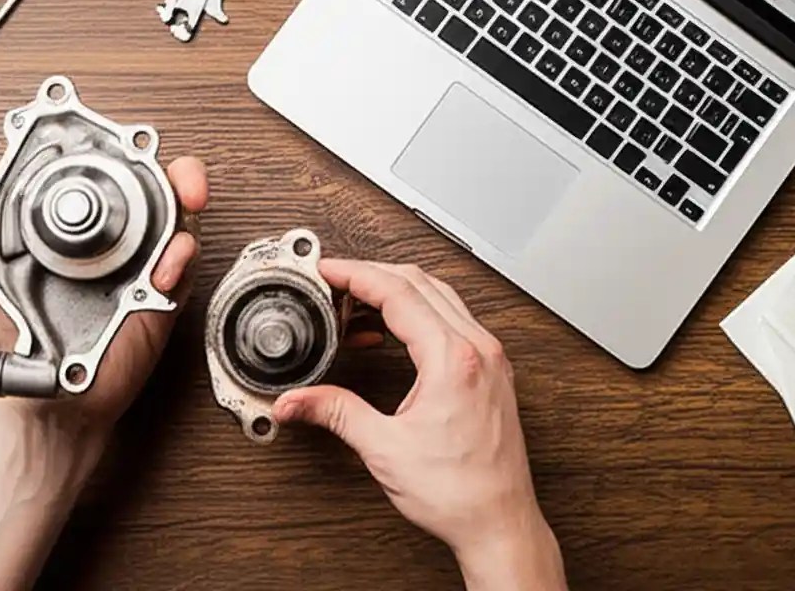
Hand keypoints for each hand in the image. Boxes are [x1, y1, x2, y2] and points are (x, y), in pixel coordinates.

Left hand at [0, 156, 208, 435]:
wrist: (50, 395)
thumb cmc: (33, 334)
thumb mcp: (10, 268)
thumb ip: (0, 216)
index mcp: (91, 227)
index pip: (122, 175)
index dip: (136, 157)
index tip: (136, 148)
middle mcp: (125, 244)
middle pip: (165, 194)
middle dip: (183, 179)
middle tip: (187, 183)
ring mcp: (147, 271)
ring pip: (183, 229)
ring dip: (186, 223)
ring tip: (175, 234)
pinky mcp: (162, 302)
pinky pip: (183, 274)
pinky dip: (180, 266)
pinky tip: (163, 273)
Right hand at [272, 261, 564, 589]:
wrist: (499, 523)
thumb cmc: (459, 493)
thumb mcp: (384, 448)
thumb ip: (336, 413)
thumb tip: (295, 400)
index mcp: (453, 359)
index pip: (397, 291)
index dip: (355, 274)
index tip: (327, 270)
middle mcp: (478, 350)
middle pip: (419, 282)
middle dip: (371, 275)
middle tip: (334, 282)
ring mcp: (489, 359)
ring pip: (439, 297)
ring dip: (396, 291)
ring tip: (355, 305)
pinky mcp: (491, 372)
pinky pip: (453, 320)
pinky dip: (418, 313)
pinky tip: (391, 332)